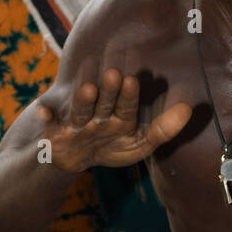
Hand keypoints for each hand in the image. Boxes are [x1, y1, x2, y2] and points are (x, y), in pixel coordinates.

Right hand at [36, 68, 191, 172]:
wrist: (71, 157)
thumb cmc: (109, 147)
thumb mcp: (139, 144)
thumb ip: (164, 130)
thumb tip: (189, 108)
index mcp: (118, 117)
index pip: (126, 106)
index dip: (130, 96)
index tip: (134, 80)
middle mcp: (97, 116)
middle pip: (104, 104)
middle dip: (109, 92)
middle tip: (115, 74)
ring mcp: (75, 124)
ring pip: (80, 112)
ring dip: (83, 101)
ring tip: (87, 89)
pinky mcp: (53, 132)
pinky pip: (48, 125)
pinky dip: (45, 117)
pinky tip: (43, 113)